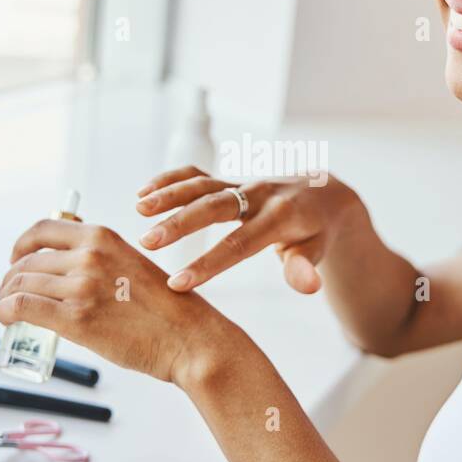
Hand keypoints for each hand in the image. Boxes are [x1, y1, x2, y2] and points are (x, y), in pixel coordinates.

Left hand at [0, 219, 247, 386]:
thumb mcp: (131, 263)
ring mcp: (80, 287)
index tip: (17, 258)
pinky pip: (21, 307)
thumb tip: (64, 269)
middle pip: (27, 261)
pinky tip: (8, 319)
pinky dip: (5, 312)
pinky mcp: (75, 319)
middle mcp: (88, 256)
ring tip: (9, 309)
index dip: (21, 245)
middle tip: (11, 293)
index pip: (43, 230)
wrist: (188, 337)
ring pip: (20, 284)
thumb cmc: (166, 309)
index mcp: (103, 237)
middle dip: (11, 278)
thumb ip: (99, 260)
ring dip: (6, 296)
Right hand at [135, 167, 364, 293]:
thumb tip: (308, 287)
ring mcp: (241, 184)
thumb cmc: (316, 232)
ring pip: (203, 184)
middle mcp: (258, 195)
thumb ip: (305, 267)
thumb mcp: (317, 250)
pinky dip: (171, 179)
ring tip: (139, 208)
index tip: (177, 284)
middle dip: (180, 223)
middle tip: (147, 243)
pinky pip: (198, 175)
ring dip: (170, 194)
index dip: (209, 263)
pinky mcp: (229, 180)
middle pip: (215, 206)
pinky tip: (143, 193)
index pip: (240, 243)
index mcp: (280, 217)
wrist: (323, 194)